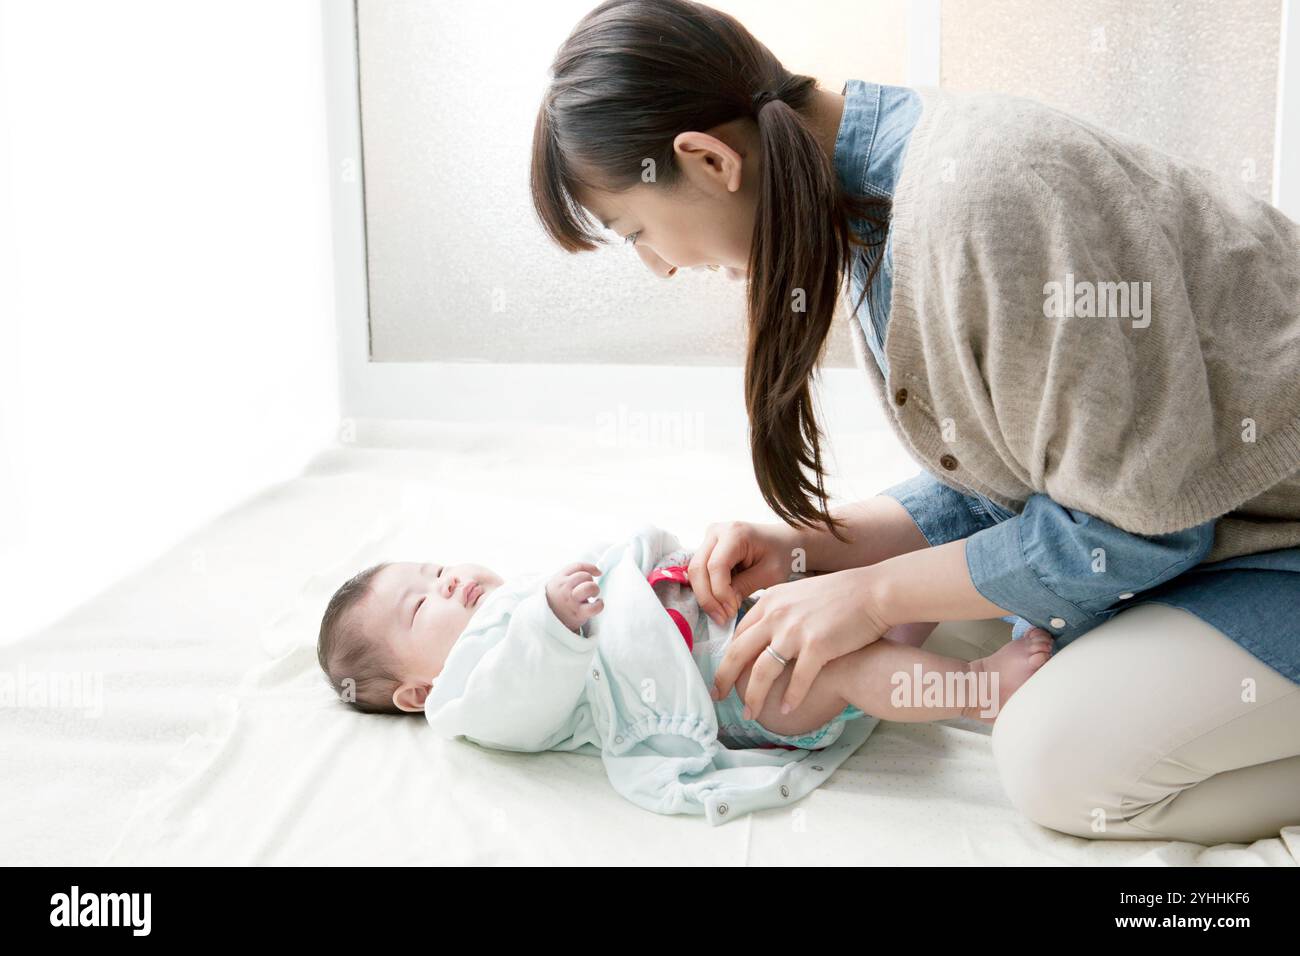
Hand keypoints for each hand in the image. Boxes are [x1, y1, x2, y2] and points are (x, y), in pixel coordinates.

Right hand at [545, 562, 602, 633]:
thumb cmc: (559, 599)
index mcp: (559, 579)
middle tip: (589, 589)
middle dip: (591, 581)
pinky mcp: (578, 614)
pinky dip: (599, 604)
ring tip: (593, 595)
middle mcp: (564, 589)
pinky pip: (594, 607)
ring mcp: (571, 602)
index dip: (591, 568)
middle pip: (584, 576)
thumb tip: (598, 571)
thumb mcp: (559, 582)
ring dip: (595, 590)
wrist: (548, 620)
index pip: (578, 566)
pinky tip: (597, 604)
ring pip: (589, 587)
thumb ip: (573, 573)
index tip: (597, 573)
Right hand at [688, 521, 804, 625]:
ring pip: (693, 572)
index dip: (719, 593)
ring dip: (705, 596)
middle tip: (722, 618)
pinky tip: (719, 604)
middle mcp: (716, 532)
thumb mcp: (770, 574)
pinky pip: (699, 572)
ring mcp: (708, 539)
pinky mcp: (707, 549)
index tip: (731, 612)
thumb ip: (745, 586)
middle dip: (707, 598)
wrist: (783, 541)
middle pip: (697, 568)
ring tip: (721, 614)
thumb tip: (724, 605)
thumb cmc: (781, 554)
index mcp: (734, 533)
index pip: (716, 566)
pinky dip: (706, 590)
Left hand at [710, 566, 890, 718]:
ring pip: (762, 672)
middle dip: (724, 678)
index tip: (723, 672)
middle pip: (739, 653)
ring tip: (750, 714)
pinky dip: (791, 698)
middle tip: (718, 696)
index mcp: (770, 601)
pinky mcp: (817, 646)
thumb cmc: (841, 595)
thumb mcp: (799, 593)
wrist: (873, 592)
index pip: (739, 633)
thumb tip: (764, 632)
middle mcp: (777, 615)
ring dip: (753, 697)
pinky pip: (797, 680)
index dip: (727, 656)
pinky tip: (787, 710)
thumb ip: (779, 611)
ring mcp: (795, 631)